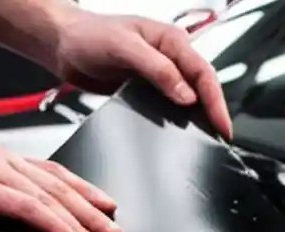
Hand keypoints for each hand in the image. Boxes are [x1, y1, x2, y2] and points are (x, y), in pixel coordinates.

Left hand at [50, 11, 231, 139]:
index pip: (203, 71)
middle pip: (201, 87)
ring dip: (196, 118)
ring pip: (186, 98)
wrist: (62, 45)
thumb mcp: (124, 48)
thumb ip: (157, 70)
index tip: (222, 126)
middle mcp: (168, 57)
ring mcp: (157, 75)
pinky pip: (165, 107)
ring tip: (207, 141)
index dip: (216, 100)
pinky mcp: (143, 90)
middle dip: (213, 112)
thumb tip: (187, 96)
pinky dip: (174, 122)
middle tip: (221, 139)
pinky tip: (177, 136)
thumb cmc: (89, 35)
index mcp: (170, 40)